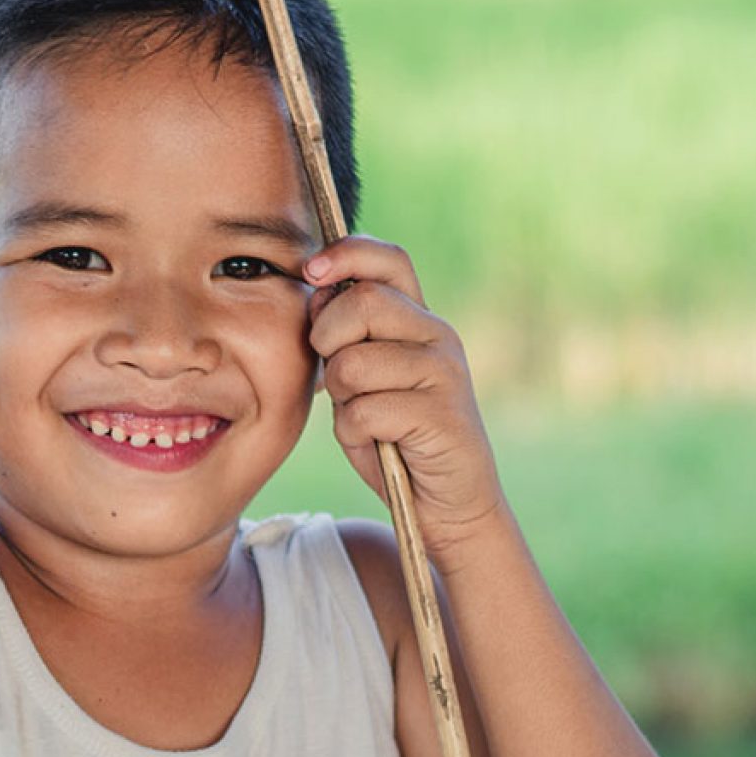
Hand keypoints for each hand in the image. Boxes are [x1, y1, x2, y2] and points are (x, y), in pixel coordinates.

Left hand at [305, 237, 510, 563]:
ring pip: (356, 362)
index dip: (347, 253)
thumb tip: (316, 289)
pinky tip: (377, 442)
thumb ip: (344, 339)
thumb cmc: (393, 439)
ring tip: (365, 417)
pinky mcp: (441, 414)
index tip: (312, 270)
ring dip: (342, 397)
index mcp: (417, 321)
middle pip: (364, 302)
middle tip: (338, 379)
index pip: (389, 260)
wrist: (444, 503)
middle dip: (328, 338)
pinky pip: (366, 410)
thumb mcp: (361, 381)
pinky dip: (354, 433)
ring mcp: (443, 373)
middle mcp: (437, 336)